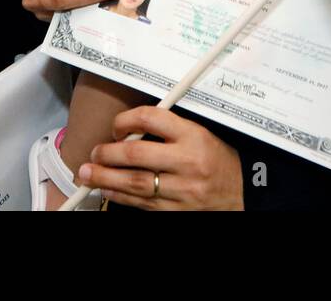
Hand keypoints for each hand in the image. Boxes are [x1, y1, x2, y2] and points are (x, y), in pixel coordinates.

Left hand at [77, 107, 243, 209]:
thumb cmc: (216, 159)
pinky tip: (107, 190)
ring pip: (134, 183)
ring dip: (105, 178)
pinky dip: (120, 197)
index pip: (150, 118)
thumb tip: (128, 130)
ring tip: (88, 174)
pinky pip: (141, 204)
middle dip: (107, 154)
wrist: (242, 192)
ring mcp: (182, 190)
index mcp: (193, 135)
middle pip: (136, 156)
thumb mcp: (198, 133)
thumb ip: (166, 130)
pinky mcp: (177, 211)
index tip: (115, 127)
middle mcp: (187, 162)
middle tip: (94, 153)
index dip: (125, 120)